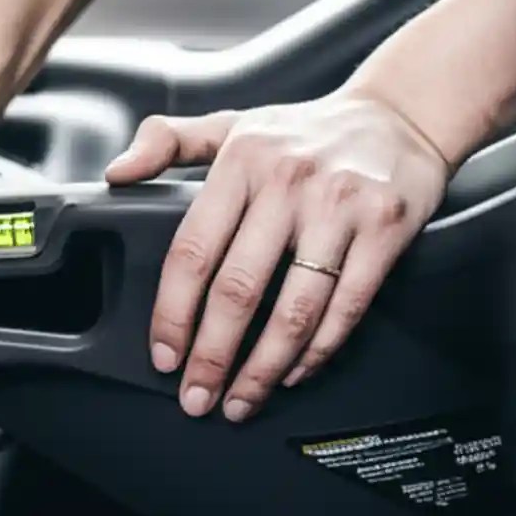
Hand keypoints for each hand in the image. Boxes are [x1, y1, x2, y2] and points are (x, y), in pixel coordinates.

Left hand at [105, 92, 448, 421]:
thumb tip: (116, 173)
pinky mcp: (386, 227)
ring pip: (294, 310)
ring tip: (241, 401)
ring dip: (263, 369)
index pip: (193, 250)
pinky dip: (317, 351)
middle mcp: (287, 182)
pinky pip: (347, 306)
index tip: (163, 356)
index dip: (173, 312)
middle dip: (211, 356)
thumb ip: (166, 142)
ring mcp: (339, 206)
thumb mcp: (230, 124)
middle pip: (239, 289)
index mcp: (240, 161)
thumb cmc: (303, 131)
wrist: (400, 114)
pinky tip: (293, 373)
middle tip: (196, 397)